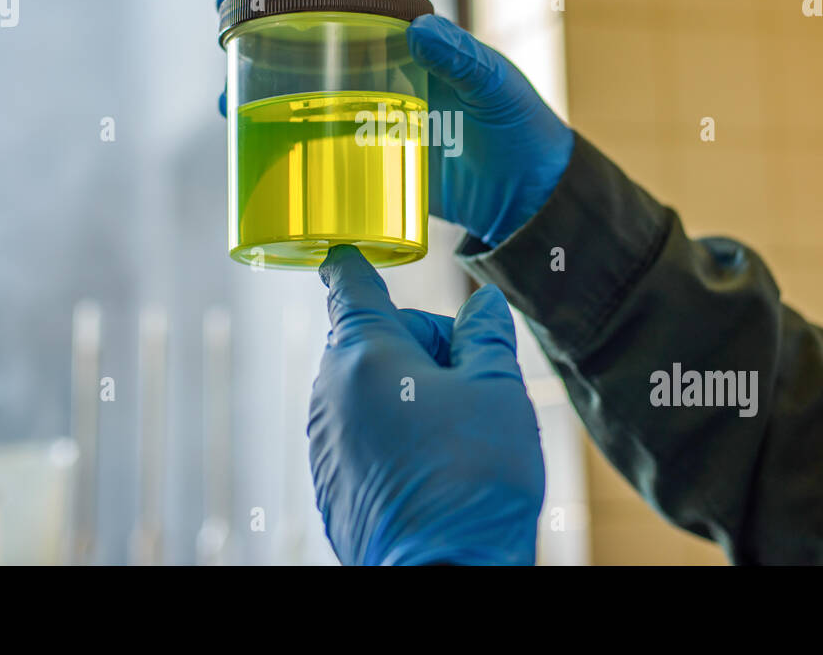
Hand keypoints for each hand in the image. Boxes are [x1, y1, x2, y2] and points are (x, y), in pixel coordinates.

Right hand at [213, 0, 571, 246]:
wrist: (536, 195)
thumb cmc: (523, 125)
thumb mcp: (498, 85)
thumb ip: (464, 57)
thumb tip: (421, 26)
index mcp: (407, 49)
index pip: (341, 15)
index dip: (288, 6)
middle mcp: (383, 82)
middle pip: (311, 64)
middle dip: (263, 64)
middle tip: (226, 72)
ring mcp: (378, 126)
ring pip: (311, 111)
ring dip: (269, 111)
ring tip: (233, 115)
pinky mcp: (381, 170)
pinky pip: (331, 162)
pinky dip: (298, 163)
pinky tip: (268, 169)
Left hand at [308, 244, 544, 564]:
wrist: (443, 572)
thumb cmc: (474, 477)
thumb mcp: (499, 389)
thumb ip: (486, 335)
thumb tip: (483, 306)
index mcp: (366, 351)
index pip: (349, 282)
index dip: (356, 261)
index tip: (350, 249)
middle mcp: (330, 389)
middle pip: (372, 338)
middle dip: (418, 346)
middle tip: (468, 384)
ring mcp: (323, 438)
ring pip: (366, 387)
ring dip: (405, 391)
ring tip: (454, 433)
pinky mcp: (327, 478)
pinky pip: (358, 432)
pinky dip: (389, 433)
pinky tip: (430, 465)